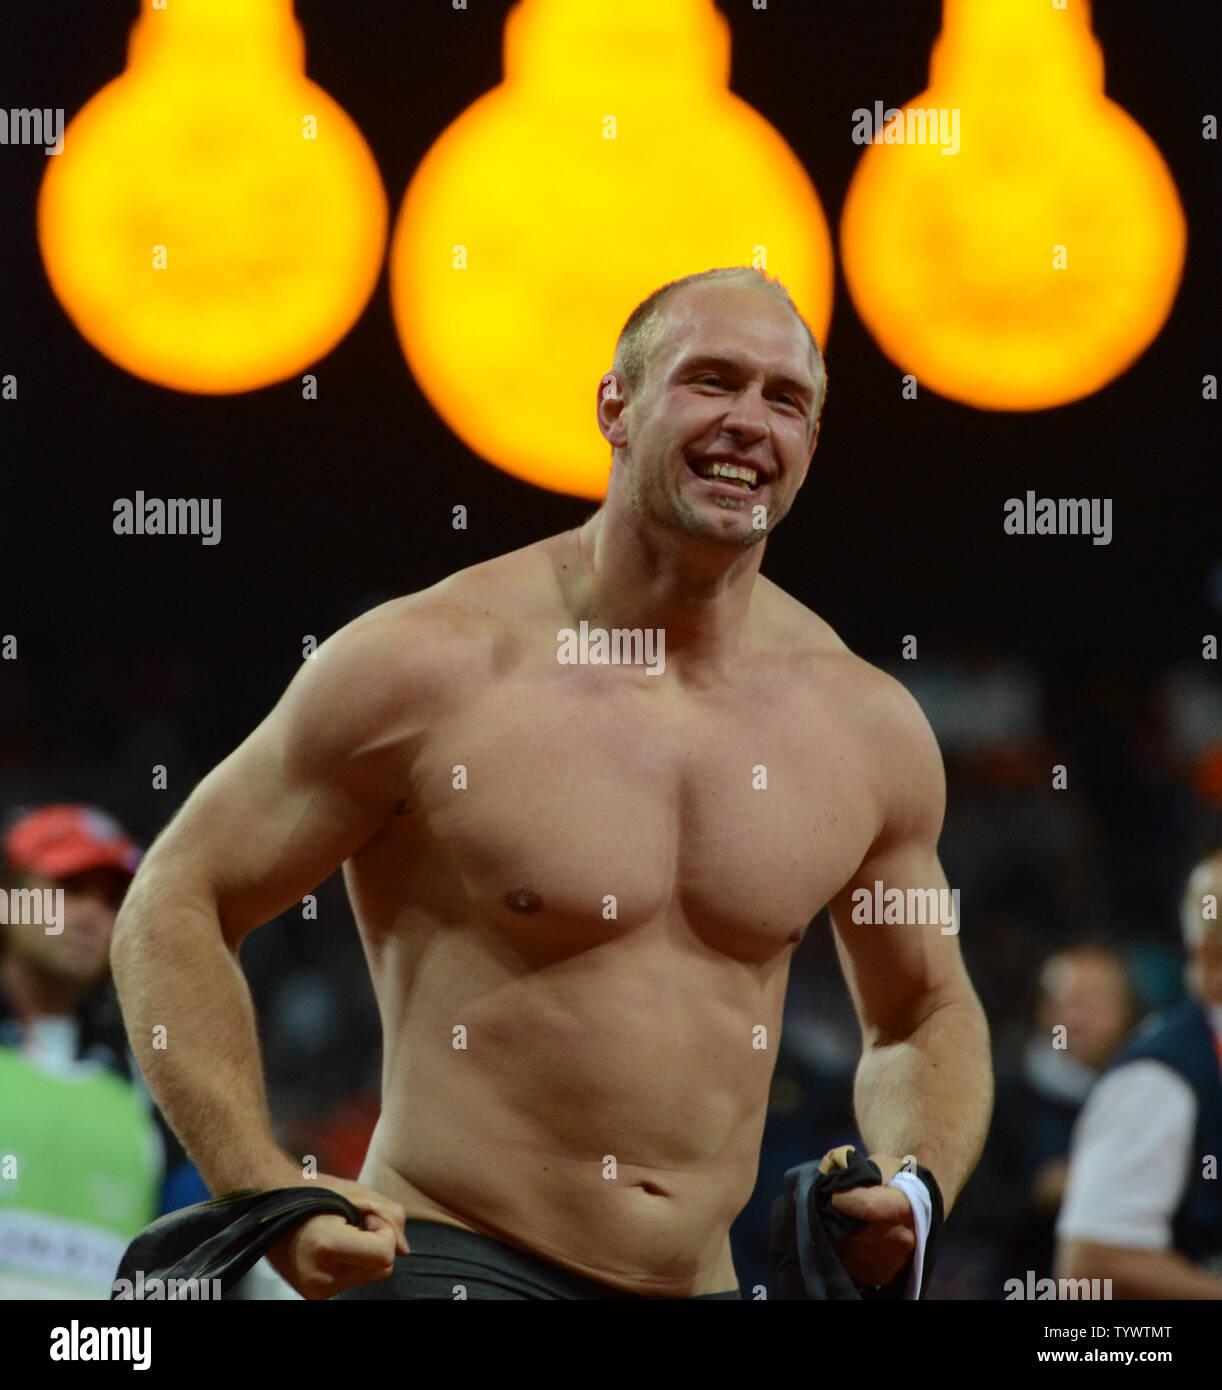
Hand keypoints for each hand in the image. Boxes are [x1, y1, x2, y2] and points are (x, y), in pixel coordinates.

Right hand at [263, 1173, 408, 1299]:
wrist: (269, 1205)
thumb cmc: (313, 1191)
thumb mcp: (357, 1193)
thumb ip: (390, 1217)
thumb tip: (404, 1250)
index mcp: (327, 1247)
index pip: (384, 1256)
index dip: (384, 1231)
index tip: (365, 1216)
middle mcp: (320, 1276)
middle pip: (381, 1269)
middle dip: (377, 1243)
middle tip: (352, 1222)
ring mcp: (315, 1290)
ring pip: (369, 1276)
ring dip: (365, 1253)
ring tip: (340, 1232)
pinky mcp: (313, 1295)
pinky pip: (351, 1280)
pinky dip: (351, 1262)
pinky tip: (332, 1245)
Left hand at [829, 1151, 915, 1288]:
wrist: (917, 1209)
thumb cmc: (895, 1181)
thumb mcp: (881, 1164)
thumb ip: (857, 1168)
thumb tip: (832, 1175)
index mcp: (904, 1205)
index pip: (866, 1206)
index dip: (843, 1198)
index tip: (835, 1193)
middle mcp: (902, 1237)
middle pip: (852, 1231)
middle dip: (833, 1217)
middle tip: (831, 1206)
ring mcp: (893, 1260)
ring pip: (846, 1250)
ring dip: (833, 1236)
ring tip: (838, 1222)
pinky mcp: (882, 1275)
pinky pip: (848, 1266)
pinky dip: (840, 1253)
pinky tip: (844, 1239)